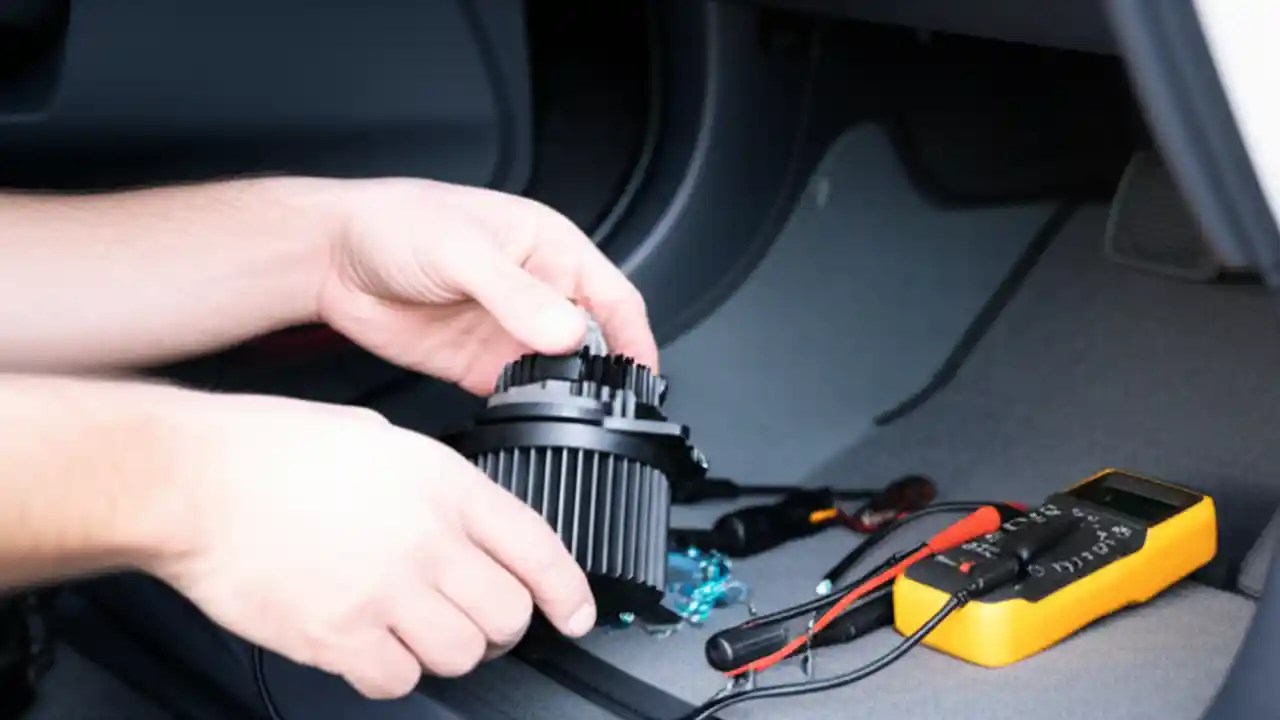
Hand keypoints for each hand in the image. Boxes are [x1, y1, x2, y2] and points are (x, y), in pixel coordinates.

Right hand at [149, 391, 595, 698]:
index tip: (579, 613)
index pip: (538, 548)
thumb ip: (439, 485)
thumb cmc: (275, 452)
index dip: (570, 591)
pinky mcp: (338, 637)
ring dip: (449, 648)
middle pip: (508, 615)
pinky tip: (373, 644)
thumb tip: (471, 524)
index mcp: (443, 486)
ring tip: (419, 627)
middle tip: (479, 617)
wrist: (194, 482)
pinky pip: (398, 680)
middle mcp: (424, 541)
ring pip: (461, 655)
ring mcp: (383, 593)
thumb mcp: (383, 441)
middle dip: (503, 624)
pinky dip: (394, 672)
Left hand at [318, 179, 657, 394]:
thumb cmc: (395, 222)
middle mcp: (536, 291)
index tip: (644, 374)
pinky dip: (523, 408)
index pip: (614, 298)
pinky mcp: (477, 363)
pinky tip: (519, 413)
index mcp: (550, 249)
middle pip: (590, 342)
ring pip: (555, 373)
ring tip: (555, 407)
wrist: (329, 256)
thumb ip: (517, 295)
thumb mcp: (464, 251)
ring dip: (560, 394)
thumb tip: (566, 331)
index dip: (635, 337)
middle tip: (596, 398)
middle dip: (598, 373)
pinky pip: (514, 394)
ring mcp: (507, 330)